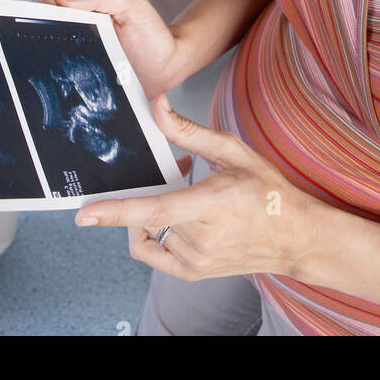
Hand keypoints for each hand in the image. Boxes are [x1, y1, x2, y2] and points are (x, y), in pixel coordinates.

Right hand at [31, 0, 190, 99]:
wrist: (166, 67)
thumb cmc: (151, 33)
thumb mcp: (132, 4)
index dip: (46, 6)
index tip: (59, 18)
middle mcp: (72, 20)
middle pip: (38, 20)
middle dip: (44, 29)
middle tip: (68, 41)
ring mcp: (72, 43)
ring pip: (41, 44)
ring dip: (49, 50)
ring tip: (74, 57)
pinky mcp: (74, 69)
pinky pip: (53, 69)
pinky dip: (55, 70)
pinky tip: (70, 73)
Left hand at [73, 92, 322, 280]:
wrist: (293, 236)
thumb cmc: (267, 190)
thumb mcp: (232, 151)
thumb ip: (189, 131)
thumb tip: (157, 106)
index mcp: (212, 204)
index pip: (155, 210)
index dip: (116, 212)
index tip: (85, 214)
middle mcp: (201, 238)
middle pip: (149, 214)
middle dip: (154, 188)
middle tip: (182, 171)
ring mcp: (194, 261)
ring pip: (149, 230)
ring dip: (156, 210)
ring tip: (189, 196)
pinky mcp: (191, 273)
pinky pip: (152, 252)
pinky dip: (153, 232)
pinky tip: (178, 219)